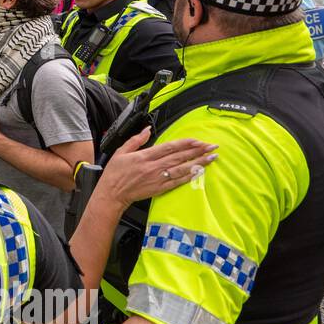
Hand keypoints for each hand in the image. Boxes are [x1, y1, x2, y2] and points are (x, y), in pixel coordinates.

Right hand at [97, 126, 216, 207]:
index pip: (169, 147)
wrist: (112, 194)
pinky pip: (178, 182)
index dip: (185, 143)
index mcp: (144, 156)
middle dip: (198, 151)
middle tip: (212, 146)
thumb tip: (147, 130)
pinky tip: (199, 172)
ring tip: (211, 158)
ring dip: (199, 163)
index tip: (197, 140)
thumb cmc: (115, 174)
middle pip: (180, 157)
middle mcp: (153, 167)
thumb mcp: (121, 152)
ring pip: (182, 169)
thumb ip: (136, 140)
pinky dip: (190, 177)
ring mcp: (158, 178)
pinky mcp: (160, 189)